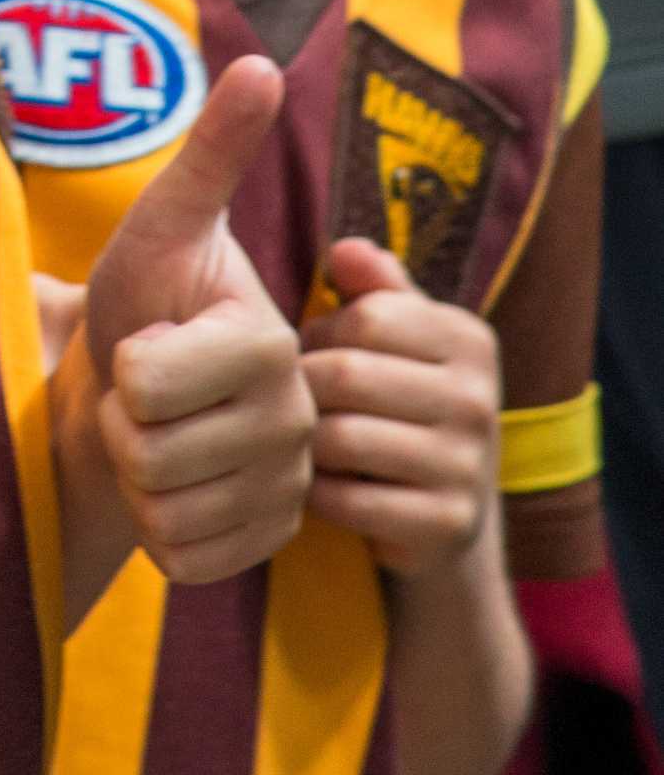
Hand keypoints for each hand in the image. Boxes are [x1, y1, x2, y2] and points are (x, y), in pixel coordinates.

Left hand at [64, 56, 313, 604]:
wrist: (134, 399)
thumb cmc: (142, 304)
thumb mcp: (165, 226)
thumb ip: (212, 154)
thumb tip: (261, 61)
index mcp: (276, 341)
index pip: (145, 380)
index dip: (121, 365)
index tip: (148, 339)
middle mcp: (305, 421)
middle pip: (149, 454)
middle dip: (121, 426)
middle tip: (144, 396)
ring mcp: (293, 491)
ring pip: (163, 514)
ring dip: (134, 482)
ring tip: (155, 439)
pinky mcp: (268, 548)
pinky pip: (183, 558)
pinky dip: (157, 533)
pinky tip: (173, 493)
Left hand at [302, 238, 499, 577]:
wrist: (448, 514)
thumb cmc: (404, 405)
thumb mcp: (400, 340)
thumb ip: (374, 289)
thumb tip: (344, 249)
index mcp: (470, 340)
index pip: (367, 317)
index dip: (321, 335)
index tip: (315, 354)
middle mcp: (480, 399)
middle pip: (346, 376)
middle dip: (303, 389)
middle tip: (293, 404)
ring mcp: (469, 465)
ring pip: (340, 438)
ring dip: (304, 443)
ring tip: (302, 442)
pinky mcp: (447, 524)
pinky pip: (346, 500)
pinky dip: (317, 494)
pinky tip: (319, 487)